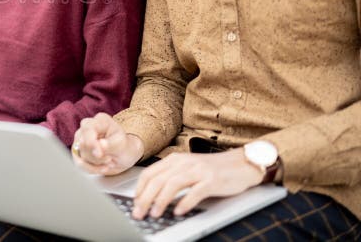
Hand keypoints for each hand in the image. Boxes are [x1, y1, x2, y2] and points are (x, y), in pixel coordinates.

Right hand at [72, 113, 143, 175]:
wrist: (125, 156)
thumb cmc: (125, 146)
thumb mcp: (122, 144)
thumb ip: (111, 144)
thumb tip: (99, 145)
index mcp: (100, 121)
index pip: (88, 129)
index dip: (91, 142)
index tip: (99, 154)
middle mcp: (87, 128)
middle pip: (83, 144)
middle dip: (97, 156)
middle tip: (110, 158)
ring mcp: (81, 139)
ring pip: (81, 155)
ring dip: (96, 163)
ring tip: (108, 161)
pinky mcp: (79, 151)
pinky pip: (79, 163)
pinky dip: (92, 169)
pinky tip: (102, 167)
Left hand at [131, 148, 263, 219]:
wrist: (241, 164)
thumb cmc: (212, 169)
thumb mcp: (187, 169)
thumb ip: (171, 177)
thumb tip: (152, 194)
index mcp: (174, 160)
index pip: (150, 174)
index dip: (140, 190)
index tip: (134, 203)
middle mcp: (184, 163)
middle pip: (158, 180)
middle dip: (146, 199)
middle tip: (139, 213)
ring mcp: (198, 171)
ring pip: (173, 185)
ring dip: (161, 201)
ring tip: (155, 214)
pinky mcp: (212, 180)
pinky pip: (195, 192)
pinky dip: (185, 202)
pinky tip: (178, 212)